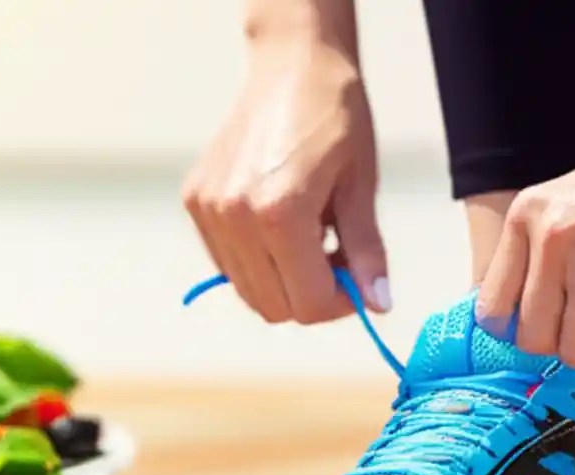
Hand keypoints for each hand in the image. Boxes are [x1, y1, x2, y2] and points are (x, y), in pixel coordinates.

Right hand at [182, 1, 387, 323]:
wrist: (291, 67)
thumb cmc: (334, 117)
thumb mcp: (360, 185)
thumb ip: (367, 250)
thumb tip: (378, 303)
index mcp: (280, 212)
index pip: (308, 303)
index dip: (340, 303)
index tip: (358, 283)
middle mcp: (235, 216)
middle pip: (273, 306)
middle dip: (311, 296)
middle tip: (336, 260)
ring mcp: (209, 210)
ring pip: (247, 290)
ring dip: (282, 280)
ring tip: (309, 238)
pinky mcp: (196, 201)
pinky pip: (227, 262)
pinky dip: (256, 260)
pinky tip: (280, 224)